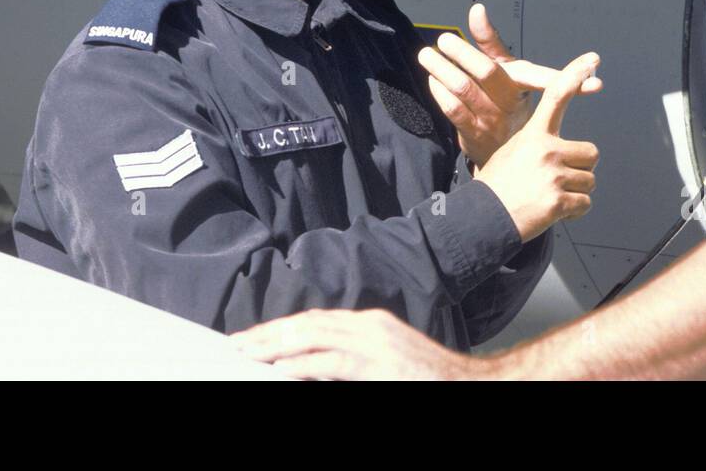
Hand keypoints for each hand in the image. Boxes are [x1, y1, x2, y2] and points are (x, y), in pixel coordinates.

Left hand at [231, 308, 488, 379]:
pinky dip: (303, 363)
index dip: (281, 328)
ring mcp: (375, 344)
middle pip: (308, 323)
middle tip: (237, 343)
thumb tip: (312, 368)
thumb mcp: (386, 362)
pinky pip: (333, 362)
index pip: (315, 320)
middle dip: (269, 334)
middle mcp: (370, 326)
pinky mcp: (379, 365)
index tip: (254, 338)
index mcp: (370, 324)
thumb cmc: (428, 379)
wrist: (468, 384)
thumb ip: (352, 361)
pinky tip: (280, 368)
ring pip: (314, 336)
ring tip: (247, 353)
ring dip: (276, 345)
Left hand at [418, 2, 601, 167]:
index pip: (541, 75)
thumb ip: (489, 39)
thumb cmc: (504, 102)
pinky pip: (452, 108)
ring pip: (463, 88)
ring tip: (428, 55)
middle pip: (486, 71)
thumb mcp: (505, 70)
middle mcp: (511, 103)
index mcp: (524, 85)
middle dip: (462, 52)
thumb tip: (476, 9)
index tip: (588, 70)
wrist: (499, 153)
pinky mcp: (473, 134)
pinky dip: (439, 90)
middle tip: (445, 39)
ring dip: (442, 68)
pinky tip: (433, 79)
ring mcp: (492, 121)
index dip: (565, 75)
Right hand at [474, 52, 600, 241]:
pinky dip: (573, 211)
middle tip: (559, 178)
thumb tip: (561, 151)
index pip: (557, 96)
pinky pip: (585, 204)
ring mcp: (554, 176)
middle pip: (591, 152)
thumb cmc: (497, 186)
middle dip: (581, 168)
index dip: (575, 75)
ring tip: (551, 195)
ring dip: (576, 192)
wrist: (484, 218)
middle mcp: (547, 150)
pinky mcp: (559, 201)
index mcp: (534, 134)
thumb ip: (537, 144)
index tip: (591, 59)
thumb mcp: (512, 151)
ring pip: (590, 181)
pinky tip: (553, 211)